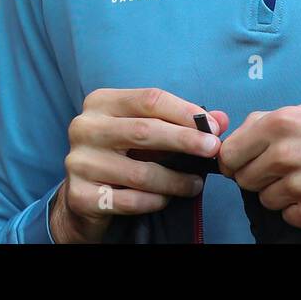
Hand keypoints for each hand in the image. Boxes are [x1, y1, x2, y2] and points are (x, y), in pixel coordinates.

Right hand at [50, 87, 229, 242]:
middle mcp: (84, 128)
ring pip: (140, 172)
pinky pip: (130, 200)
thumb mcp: (147, 131)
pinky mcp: (81, 196)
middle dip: (185, 140)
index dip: (184, 112)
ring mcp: (79, 162)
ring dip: (176, 180)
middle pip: (144, 131)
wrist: (83, 195)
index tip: (213, 127)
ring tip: (196, 183)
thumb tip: (221, 120)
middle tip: (213, 150)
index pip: (149, 99)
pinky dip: (156, 200)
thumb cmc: (122, 154)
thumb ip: (182, 122)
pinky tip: (167, 198)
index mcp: (100, 102)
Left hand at [216, 103, 300, 234]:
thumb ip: (272, 121)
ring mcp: (300, 186)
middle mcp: (287, 154)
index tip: (244, 163)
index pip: (230, 154)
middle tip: (286, 169)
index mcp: (283, 123)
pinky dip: (300, 209)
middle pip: (244, 179)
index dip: (236, 160)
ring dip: (282, 193)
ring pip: (265, 199)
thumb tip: (239, 135)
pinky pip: (288, 216)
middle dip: (260, 176)